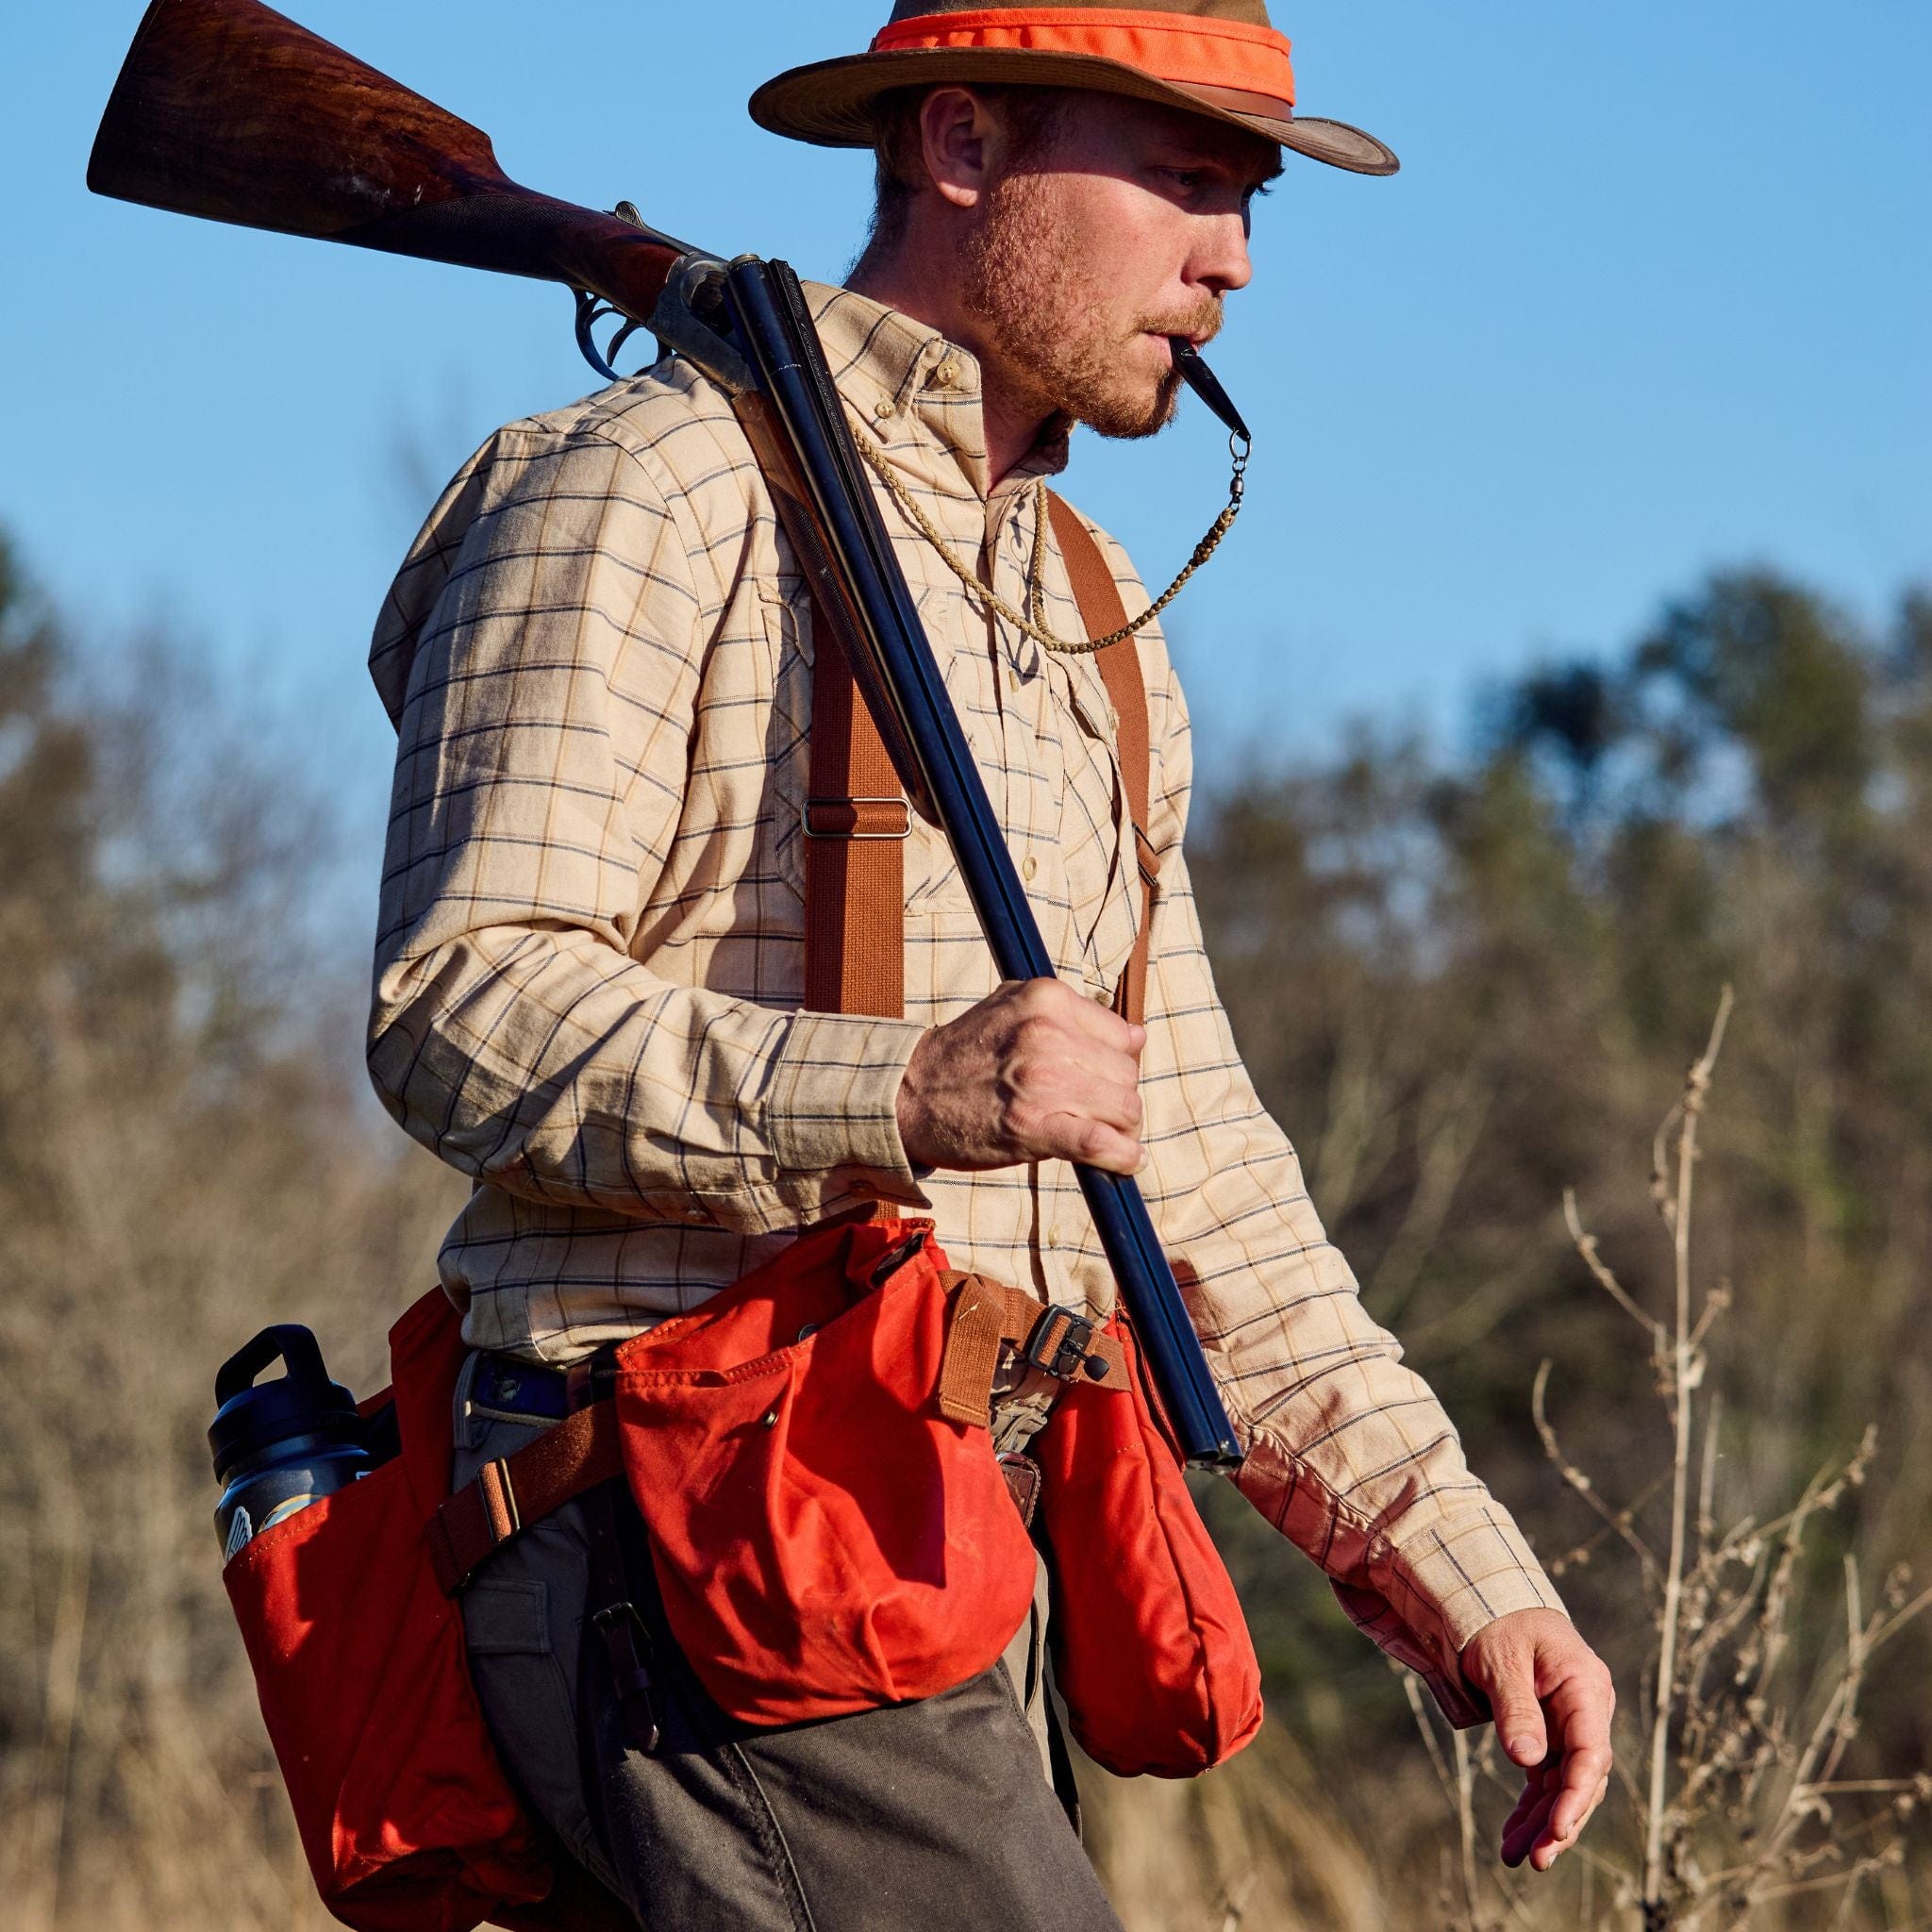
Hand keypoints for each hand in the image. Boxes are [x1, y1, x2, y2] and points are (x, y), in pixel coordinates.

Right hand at [896, 978, 1146, 1174]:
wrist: (910, 1094)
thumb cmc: (965, 1054)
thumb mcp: (1012, 1005)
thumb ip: (1072, 1013)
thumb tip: (1135, 1036)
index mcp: (1047, 1000)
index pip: (1124, 1037)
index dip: (1119, 1065)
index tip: (1103, 1082)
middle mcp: (1047, 1035)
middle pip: (1126, 1076)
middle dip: (1119, 1100)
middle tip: (1097, 1115)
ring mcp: (1041, 1081)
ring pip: (1123, 1109)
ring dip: (1121, 1131)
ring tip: (1103, 1138)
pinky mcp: (1033, 1125)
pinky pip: (1100, 1142)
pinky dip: (1121, 1156)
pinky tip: (1122, 1161)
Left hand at [1460, 1608, 1614, 1872]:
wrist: (1492, 1604)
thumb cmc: (1499, 1625)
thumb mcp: (1501, 1659)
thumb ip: (1516, 1708)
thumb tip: (1527, 1761)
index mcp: (1585, 1687)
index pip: (1590, 1751)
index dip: (1576, 1794)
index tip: (1557, 1829)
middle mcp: (1586, 1711)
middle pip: (1582, 1778)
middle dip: (1561, 1822)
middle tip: (1537, 1860)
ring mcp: (1570, 1726)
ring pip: (1563, 1786)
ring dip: (1543, 1824)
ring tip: (1518, 1859)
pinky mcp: (1550, 1736)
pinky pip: (1545, 1780)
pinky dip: (1530, 1809)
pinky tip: (1514, 1838)